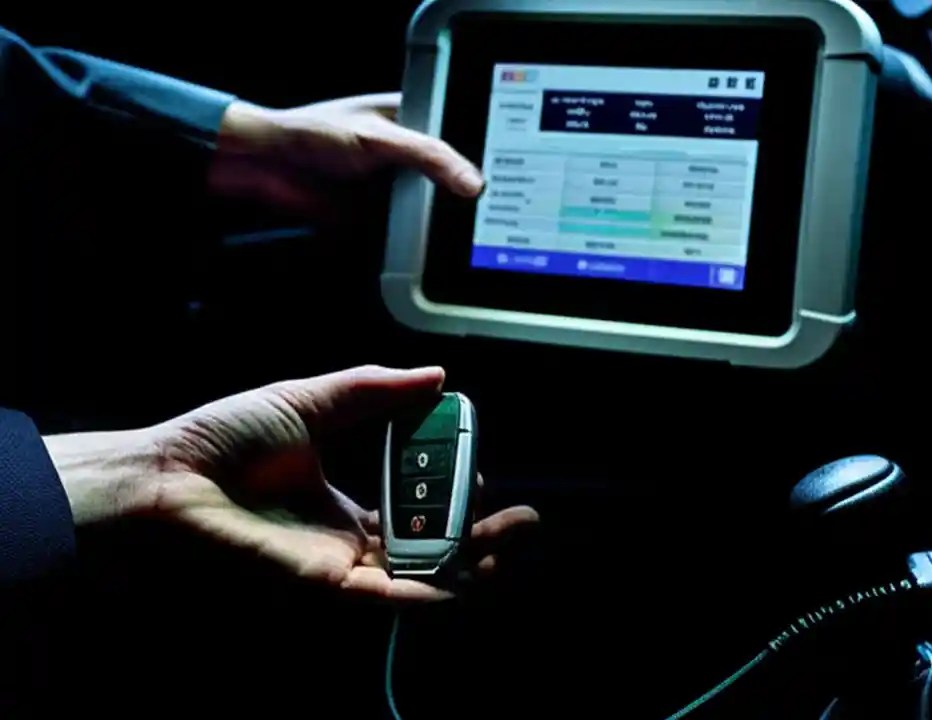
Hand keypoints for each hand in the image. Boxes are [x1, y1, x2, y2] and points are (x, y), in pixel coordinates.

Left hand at [44, 366, 537, 601]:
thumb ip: (374, 392)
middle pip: (431, 550)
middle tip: (520, 521)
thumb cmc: (225, 437)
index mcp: (347, 503)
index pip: (419, 509)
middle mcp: (349, 540)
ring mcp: (340, 565)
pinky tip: (466, 576)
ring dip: (471, 564)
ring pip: (420, 577)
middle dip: (481, 538)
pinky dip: (430, 590)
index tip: (477, 468)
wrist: (170, 473)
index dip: (454, 495)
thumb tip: (437, 376)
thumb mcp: (312, 401)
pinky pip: (387, 595)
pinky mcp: (325, 582)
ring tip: (509, 542)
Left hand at [208, 93, 483, 216]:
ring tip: (475, 231)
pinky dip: (421, 237)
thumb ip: (428, 157)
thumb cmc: (313, 133)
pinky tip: (438, 244)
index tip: (508, 172)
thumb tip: (472, 182)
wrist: (266, 167)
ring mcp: (394, 184)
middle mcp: (406, 152)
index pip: (459, 133)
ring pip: (433, 204)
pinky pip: (410, 228)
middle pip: (450, 174)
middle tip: (494, 207)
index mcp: (411, 117)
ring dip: (445, 218)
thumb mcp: (379, 138)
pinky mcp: (380, 214)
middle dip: (467, 191)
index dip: (483, 151)